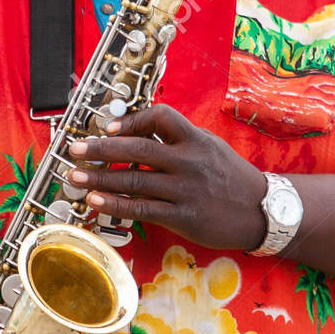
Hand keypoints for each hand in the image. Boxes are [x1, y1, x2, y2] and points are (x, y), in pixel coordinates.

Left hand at [67, 103, 268, 251]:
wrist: (261, 211)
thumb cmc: (231, 178)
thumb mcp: (210, 148)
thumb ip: (179, 141)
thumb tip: (138, 135)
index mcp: (195, 139)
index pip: (159, 117)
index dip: (131, 120)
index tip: (109, 128)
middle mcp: (189, 161)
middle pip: (137, 147)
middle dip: (100, 148)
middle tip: (75, 148)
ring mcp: (185, 190)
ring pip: (134, 179)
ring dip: (99, 177)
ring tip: (74, 175)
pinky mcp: (183, 216)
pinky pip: (141, 208)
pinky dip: (115, 203)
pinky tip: (95, 200)